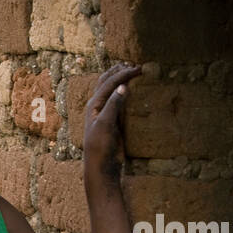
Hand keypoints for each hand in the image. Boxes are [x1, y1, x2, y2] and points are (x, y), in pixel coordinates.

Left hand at [83, 63, 141, 180]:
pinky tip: (136, 91)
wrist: (102, 166)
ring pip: (113, 91)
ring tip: (134, 72)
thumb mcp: (105, 125)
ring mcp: (106, 114)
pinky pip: (120, 103)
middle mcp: (98, 107)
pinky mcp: (113, 122)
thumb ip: (113, 105)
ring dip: (122, 80)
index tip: (139, 68)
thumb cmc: (100, 147)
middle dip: (120, 72)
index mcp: (93, 105)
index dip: (123, 74)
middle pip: (107, 83)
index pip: (109, 83)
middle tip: (135, 65)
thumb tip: (123, 86)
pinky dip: (127, 94)